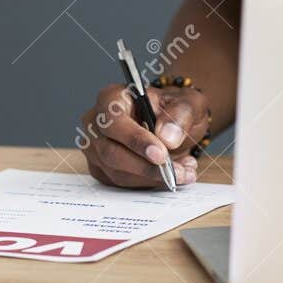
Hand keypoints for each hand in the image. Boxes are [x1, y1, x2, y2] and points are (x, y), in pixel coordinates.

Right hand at [78, 82, 209, 188]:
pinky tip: (171, 175)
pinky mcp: (102, 169)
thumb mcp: (186, 103)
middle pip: (111, 152)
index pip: (113, 121)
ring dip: (153, 177)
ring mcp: (96, 148)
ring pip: (117, 172)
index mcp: (112, 98)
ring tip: (183, 171)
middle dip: (147, 166)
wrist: (172, 126)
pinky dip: (150, 183)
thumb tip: (167, 137)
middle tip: (177, 171)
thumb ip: (180, 115)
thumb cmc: (173, 109)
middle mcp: (96, 123)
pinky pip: (122, 184)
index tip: (160, 154)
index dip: (135, 139)